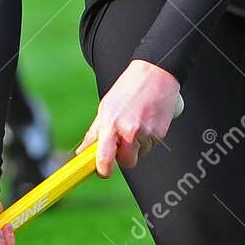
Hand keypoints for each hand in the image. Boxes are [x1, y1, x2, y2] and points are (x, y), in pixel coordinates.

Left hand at [76, 59, 183, 177]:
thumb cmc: (128, 88)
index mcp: (111, 123)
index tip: (103, 172)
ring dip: (138, 145)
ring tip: (137, 123)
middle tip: (122, 143)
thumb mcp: (106, 107)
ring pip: (141, 153)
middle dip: (124, 157)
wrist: (155, 73)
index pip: (105, 157)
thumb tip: (83, 150)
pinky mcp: (161, 132)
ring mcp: (147, 132)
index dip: (103, 170)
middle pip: (127, 162)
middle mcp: (129, 130)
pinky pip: (152, 145)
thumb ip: (95, 132)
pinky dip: (149, 137)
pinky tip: (147, 120)